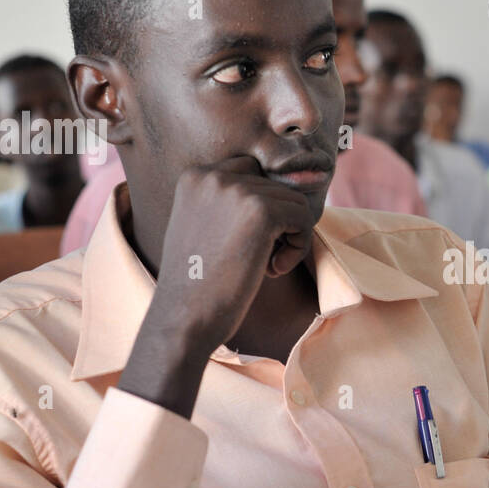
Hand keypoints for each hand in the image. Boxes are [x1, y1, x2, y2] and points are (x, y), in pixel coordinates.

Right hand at [148, 155, 317, 349]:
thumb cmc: (197, 283)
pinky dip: (298, 246)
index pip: (250, 170)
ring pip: (294, 201)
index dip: (262, 205)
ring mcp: (237, 190)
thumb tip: (283, 191)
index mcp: (194, 176)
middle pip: (274, 185)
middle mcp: (213, 175)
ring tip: (268, 266)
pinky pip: (304, 217)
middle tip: (262, 259)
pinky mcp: (262, 211)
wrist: (185, 317)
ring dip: (290, 235)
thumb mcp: (202, 227)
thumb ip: (229, 204)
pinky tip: (274, 270)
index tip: (251, 240)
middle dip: (278, 222)